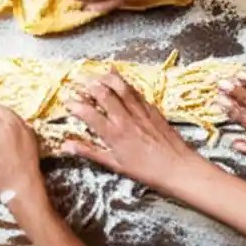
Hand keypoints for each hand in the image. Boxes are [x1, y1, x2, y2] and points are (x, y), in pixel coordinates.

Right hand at [62, 70, 206, 189]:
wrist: (179, 168)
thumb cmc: (146, 171)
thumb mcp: (114, 165)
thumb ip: (90, 152)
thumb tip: (66, 145)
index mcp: (114, 135)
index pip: (88, 114)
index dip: (74, 105)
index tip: (67, 101)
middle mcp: (125, 119)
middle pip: (103, 94)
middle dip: (87, 84)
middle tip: (77, 81)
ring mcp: (140, 111)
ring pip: (120, 87)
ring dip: (105, 78)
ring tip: (94, 74)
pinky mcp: (152, 108)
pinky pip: (135, 91)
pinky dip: (123, 82)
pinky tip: (116, 76)